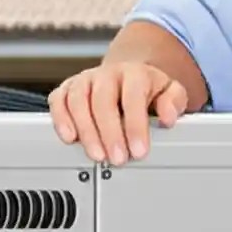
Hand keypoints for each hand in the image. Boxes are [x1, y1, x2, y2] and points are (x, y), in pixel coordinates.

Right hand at [48, 62, 188, 165]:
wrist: (127, 76)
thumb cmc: (147, 89)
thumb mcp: (170, 91)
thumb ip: (174, 101)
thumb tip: (169, 116)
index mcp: (134, 73)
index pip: (133, 97)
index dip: (135, 126)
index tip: (139, 150)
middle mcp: (107, 74)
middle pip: (103, 99)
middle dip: (109, 133)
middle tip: (118, 158)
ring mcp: (85, 80)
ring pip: (78, 100)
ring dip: (86, 131)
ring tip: (97, 155)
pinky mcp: (68, 88)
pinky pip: (58, 100)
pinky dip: (61, 119)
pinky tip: (70, 138)